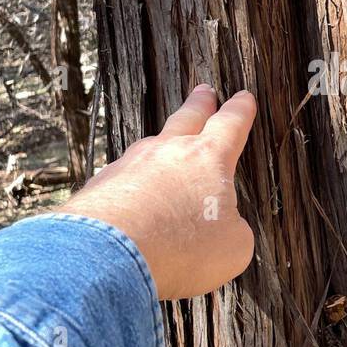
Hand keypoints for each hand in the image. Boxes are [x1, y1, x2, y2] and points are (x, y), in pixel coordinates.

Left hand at [55, 87, 256, 299]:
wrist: (109, 256)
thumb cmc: (181, 249)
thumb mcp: (233, 248)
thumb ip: (233, 230)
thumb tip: (221, 228)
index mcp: (208, 158)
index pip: (230, 125)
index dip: (240, 111)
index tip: (244, 98)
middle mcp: (168, 151)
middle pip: (187, 118)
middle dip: (200, 104)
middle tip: (204, 91)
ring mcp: (131, 164)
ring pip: (152, 144)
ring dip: (162, 142)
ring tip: (166, 143)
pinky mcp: (102, 184)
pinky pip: (123, 174)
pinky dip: (133, 180)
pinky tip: (133, 193)